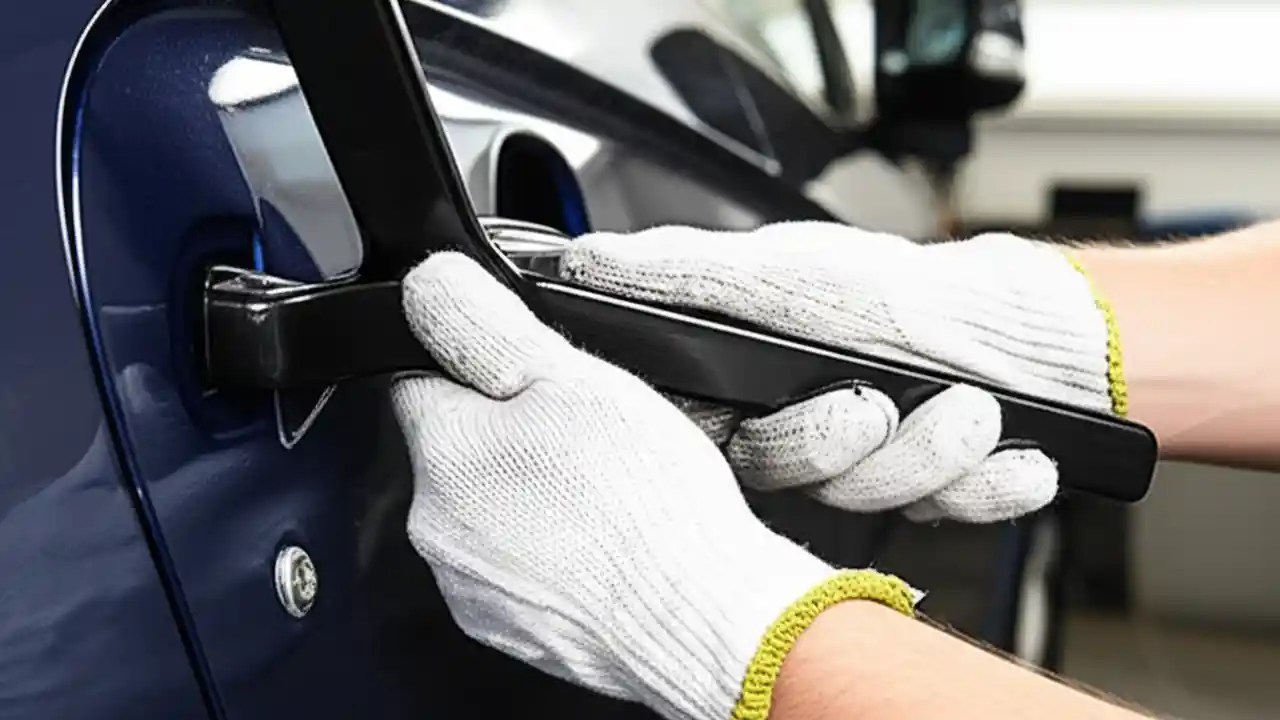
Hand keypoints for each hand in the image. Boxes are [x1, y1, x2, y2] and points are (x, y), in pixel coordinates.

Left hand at [391, 253, 912, 719]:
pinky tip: (601, 543)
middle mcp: (436, 525)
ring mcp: (470, 584)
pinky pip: (514, 567)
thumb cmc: (647, 505)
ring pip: (486, 509)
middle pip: (457, 448)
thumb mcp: (572, 378)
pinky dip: (549, 553)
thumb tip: (426, 285)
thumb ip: (487, 325)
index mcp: (443, 450)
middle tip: (583, 437)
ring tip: (602, 494)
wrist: (699, 618)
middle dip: (509, 433)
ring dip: (530, 494)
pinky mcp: (507, 628)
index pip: (420, 378)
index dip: (480, 365)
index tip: (532, 378)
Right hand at [560, 223, 1118, 522]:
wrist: (1039, 329)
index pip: (710, 428)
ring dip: (931, 453)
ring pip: (867, 498)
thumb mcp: (794, 271)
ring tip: (972, 410)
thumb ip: (689, 277)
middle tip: (880, 406)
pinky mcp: (928, 491)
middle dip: (847, 445)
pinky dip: (988, 485)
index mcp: (756, 373)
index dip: (751, 432)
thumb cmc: (913, 292)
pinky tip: (1019, 459)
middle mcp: (803, 422)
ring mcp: (867, 460)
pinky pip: (943, 514)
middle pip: (789, 474)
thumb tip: (591, 261)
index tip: (795, 416)